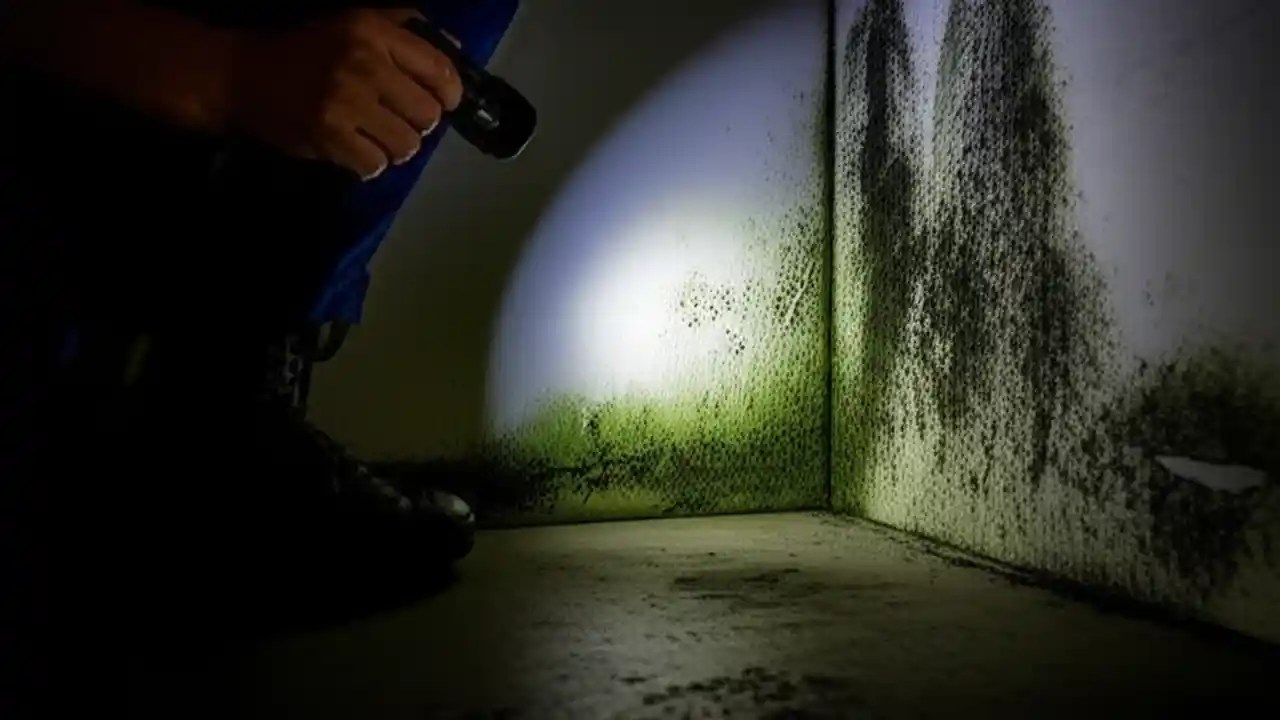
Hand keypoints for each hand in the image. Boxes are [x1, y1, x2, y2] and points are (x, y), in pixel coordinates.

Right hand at [227, 8, 463, 180]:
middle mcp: (364, 63)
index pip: (439, 70)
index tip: (443, 103)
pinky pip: (376, 164)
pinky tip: (355, 149)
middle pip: (428, 114)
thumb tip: (456, 48)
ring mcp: (346, 101)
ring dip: (396, 147)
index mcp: (373, 31)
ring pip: (407, 145)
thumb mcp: (354, 23)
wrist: (243, 74)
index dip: (450, 94)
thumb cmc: (308, 50)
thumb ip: (405, 30)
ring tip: (377, 136)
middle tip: (398, 120)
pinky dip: (370, 163)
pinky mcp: (329, 135)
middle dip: (419, 124)